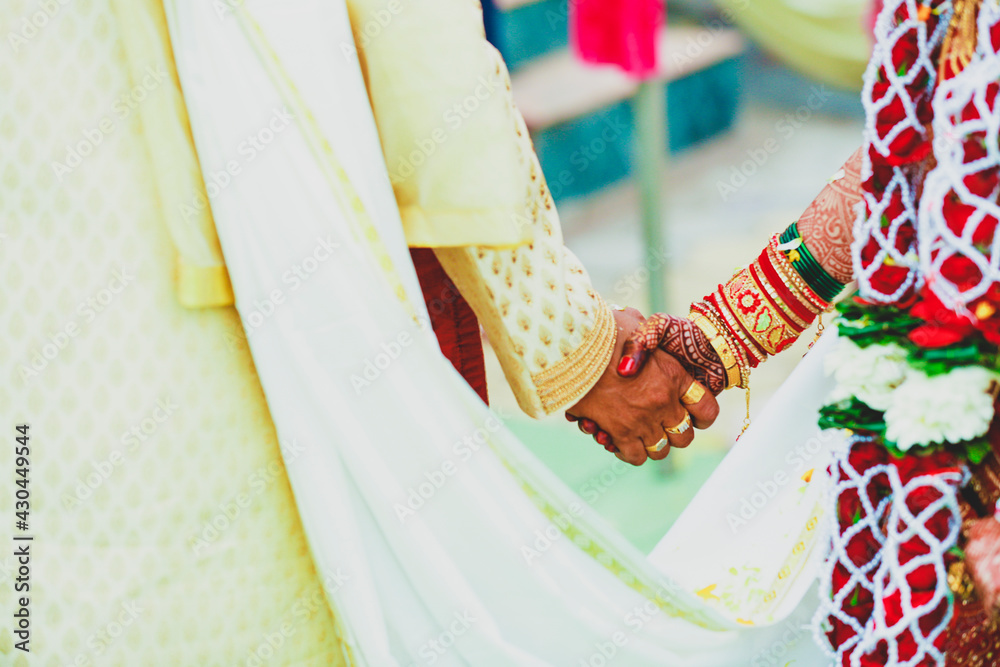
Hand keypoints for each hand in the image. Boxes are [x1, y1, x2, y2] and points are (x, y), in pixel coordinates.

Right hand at [565, 308, 719, 465]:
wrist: (575, 347)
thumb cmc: (600, 332)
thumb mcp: (632, 324)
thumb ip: (643, 333)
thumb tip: (640, 327)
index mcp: (673, 374)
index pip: (706, 407)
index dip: (701, 416)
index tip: (690, 416)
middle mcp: (664, 400)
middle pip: (684, 434)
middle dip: (673, 433)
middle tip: (657, 426)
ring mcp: (644, 419)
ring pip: (661, 450)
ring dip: (650, 444)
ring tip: (636, 435)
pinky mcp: (621, 433)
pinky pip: (636, 456)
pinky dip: (628, 452)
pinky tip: (617, 442)